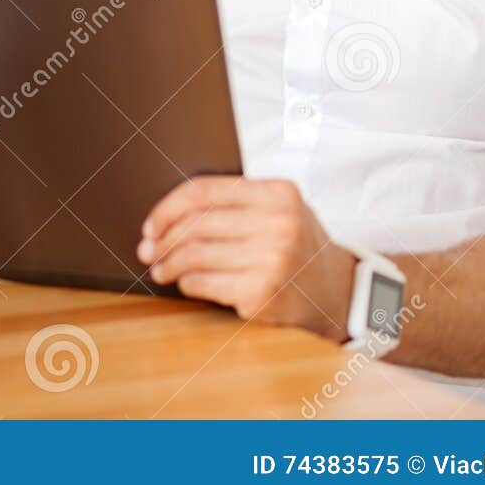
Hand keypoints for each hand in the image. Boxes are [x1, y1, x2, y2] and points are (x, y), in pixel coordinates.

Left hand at [136, 176, 357, 342]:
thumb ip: (235, 202)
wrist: (338, 292)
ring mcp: (272, 260)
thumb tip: (167, 215)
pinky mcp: (263, 294)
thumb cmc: (297, 247)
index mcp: (278, 193)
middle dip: (161, 239)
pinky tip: (185, 283)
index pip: (204, 191)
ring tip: (159, 268)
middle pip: (195, 224)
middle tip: (146, 249)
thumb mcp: (280, 210)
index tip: (151, 224)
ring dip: (168, 263)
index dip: (167, 208)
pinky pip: (204, 283)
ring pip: (195, 255)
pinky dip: (187, 283)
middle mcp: (278, 224)